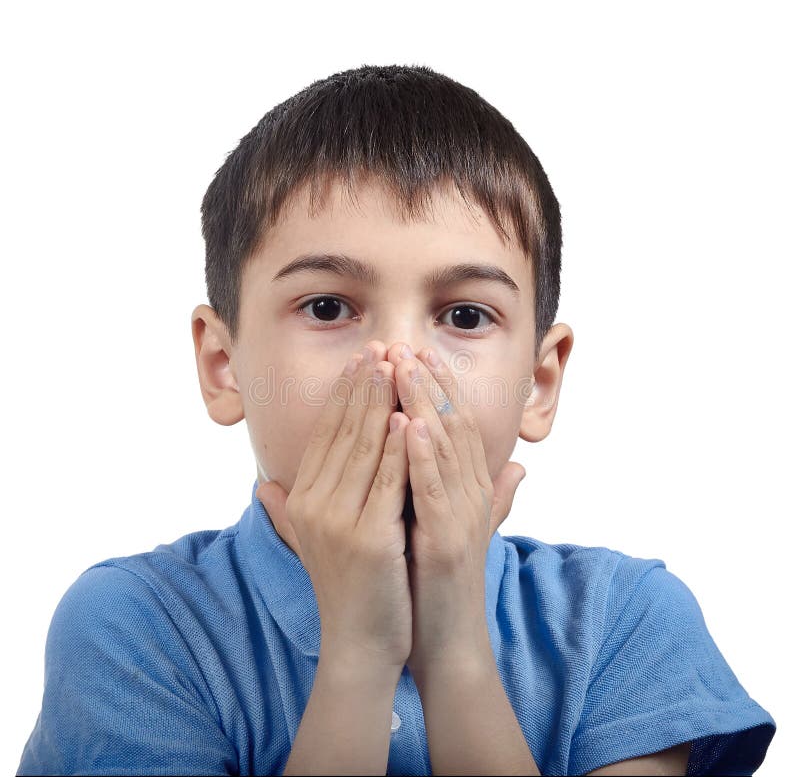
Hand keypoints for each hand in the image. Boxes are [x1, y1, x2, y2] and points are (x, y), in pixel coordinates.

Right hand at [257, 343, 413, 670]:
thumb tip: (263, 484)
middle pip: (342, 431)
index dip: (344, 393)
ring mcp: (337, 522)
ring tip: (395, 365)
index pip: (325, 433)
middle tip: (381, 345)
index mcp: (301, 499)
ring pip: (362, 448)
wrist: (360, 644)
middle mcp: (311, 505)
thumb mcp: (311, 542)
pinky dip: (397, 448)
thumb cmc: (346, 588)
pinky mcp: (367, 538)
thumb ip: (286, 510)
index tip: (363, 359)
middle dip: (363, 385)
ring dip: (380, 402)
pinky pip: (387, 482)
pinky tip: (408, 417)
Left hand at [389, 344, 526, 677]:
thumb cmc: (438, 583)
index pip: (454, 425)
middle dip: (428, 382)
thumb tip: (513, 468)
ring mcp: (463, 517)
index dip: (437, 386)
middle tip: (404, 343)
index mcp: (468, 489)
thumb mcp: (452, 527)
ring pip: (446, 448)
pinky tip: (410, 424)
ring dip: (425, 403)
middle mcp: (472, 495)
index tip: (413, 352)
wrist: (447, 642)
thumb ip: (474, 493)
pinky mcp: (449, 541)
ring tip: (405, 366)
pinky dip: (423, 455)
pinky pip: (435, 490)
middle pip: (453, 424)